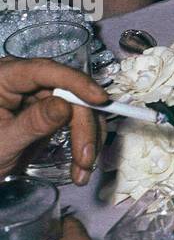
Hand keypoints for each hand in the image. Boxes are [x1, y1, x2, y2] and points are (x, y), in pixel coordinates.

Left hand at [0, 59, 107, 183]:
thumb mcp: (2, 143)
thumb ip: (32, 123)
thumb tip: (66, 107)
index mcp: (4, 77)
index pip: (45, 70)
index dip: (76, 82)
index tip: (99, 100)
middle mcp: (25, 80)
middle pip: (68, 93)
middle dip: (82, 126)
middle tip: (86, 157)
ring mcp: (38, 95)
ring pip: (79, 107)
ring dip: (87, 138)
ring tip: (83, 169)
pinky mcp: (49, 110)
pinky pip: (76, 119)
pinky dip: (83, 141)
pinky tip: (81, 164)